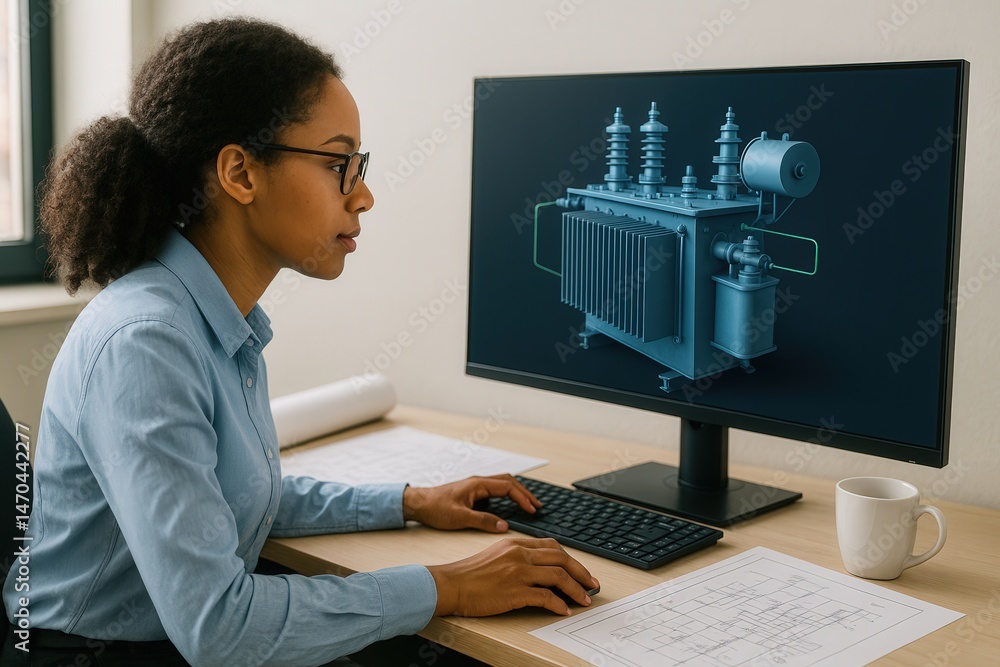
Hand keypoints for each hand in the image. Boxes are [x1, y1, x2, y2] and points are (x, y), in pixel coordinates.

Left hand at [402, 474, 541, 532]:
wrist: (418, 503)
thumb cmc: (435, 508)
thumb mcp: (460, 518)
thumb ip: (483, 521)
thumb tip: (504, 526)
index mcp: (478, 484)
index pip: (507, 487)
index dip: (522, 498)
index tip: (532, 510)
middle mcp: (479, 482)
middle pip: (509, 482)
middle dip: (525, 493)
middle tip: (537, 506)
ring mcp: (476, 486)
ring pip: (503, 484)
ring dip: (517, 493)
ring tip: (529, 505)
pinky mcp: (473, 493)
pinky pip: (495, 490)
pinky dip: (507, 496)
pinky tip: (511, 506)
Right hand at [427, 538, 598, 616]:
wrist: (451, 584)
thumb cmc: (470, 574)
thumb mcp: (496, 554)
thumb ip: (517, 556)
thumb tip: (540, 569)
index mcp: (515, 543)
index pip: (552, 546)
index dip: (570, 559)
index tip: (580, 570)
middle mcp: (519, 554)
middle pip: (561, 558)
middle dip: (581, 572)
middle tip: (591, 584)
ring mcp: (517, 572)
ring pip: (558, 576)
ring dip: (575, 589)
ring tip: (584, 600)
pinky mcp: (514, 591)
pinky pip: (545, 597)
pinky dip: (558, 604)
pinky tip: (563, 611)